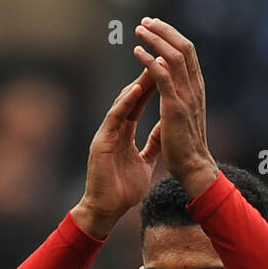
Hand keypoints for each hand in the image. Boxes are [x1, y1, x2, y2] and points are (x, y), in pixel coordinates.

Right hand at [72, 68, 162, 238]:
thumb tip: (164, 131)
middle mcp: (113, 130)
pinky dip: (125, 102)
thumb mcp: (145, 163)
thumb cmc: (123, 191)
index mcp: (124, 134)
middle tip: (158, 58)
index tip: (166, 70)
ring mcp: (106, 134)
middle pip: (131, 98)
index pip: (139, 104)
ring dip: (136, 84)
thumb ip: (152, 145)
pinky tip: (136, 89)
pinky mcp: (101, 142)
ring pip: (122, 103)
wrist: (106, 210)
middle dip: (145, 78)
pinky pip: (114, 117)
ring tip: (150, 66)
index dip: (152, 87)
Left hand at [133, 17, 217, 196]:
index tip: (157, 28)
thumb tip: (168, 92)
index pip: (187, 54)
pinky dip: (149, 61)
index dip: (172, 38)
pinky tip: (137, 52)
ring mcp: (186, 96)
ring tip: (140, 29)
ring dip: (155, 40)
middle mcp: (195, 88)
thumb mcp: (182, 119)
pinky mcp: (174, 106)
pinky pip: (162, 76)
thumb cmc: (185, 149)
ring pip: (173, 56)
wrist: (193, 168)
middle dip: (164, 31)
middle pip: (183, 47)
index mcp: (196, 90)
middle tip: (147, 20)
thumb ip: (177, 102)